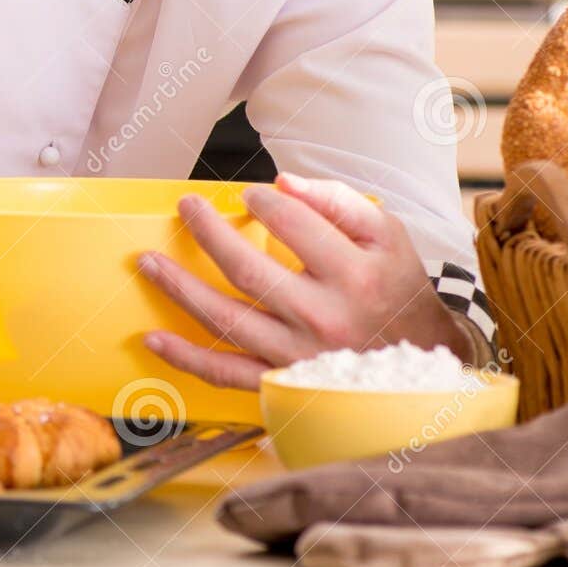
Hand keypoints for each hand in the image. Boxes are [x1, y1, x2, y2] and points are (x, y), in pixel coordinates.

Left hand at [137, 172, 472, 388]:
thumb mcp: (387, 235)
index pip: (294, 226)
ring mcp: (299, 356)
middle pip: (248, 271)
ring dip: (179, 288)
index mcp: (355, 274)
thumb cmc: (395, 289)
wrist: (420, 361)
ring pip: (226, 320)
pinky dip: (185, 358)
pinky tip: (154, 337)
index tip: (248, 194)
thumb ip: (338, 201)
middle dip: (207, 233)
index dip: (263, 201)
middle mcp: (325, 318)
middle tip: (186, 208)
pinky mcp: (283, 384)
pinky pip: (226, 374)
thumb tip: (284, 182)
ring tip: (148, 262)